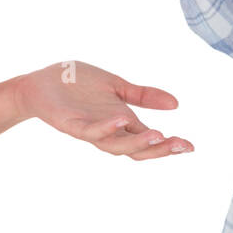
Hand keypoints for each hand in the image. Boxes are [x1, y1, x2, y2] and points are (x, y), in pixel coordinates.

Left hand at [15, 61, 193, 159]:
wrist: (41, 83)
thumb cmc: (77, 85)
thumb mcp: (117, 86)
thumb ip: (143, 95)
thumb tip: (176, 104)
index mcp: (122, 123)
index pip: (150, 140)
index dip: (170, 145)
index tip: (191, 146)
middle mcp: (109, 131)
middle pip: (137, 150)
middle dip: (160, 150)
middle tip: (181, 145)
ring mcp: (90, 130)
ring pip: (116, 146)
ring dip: (137, 143)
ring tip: (159, 135)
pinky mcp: (71, 125)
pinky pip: (90, 131)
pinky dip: (106, 128)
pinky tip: (121, 118)